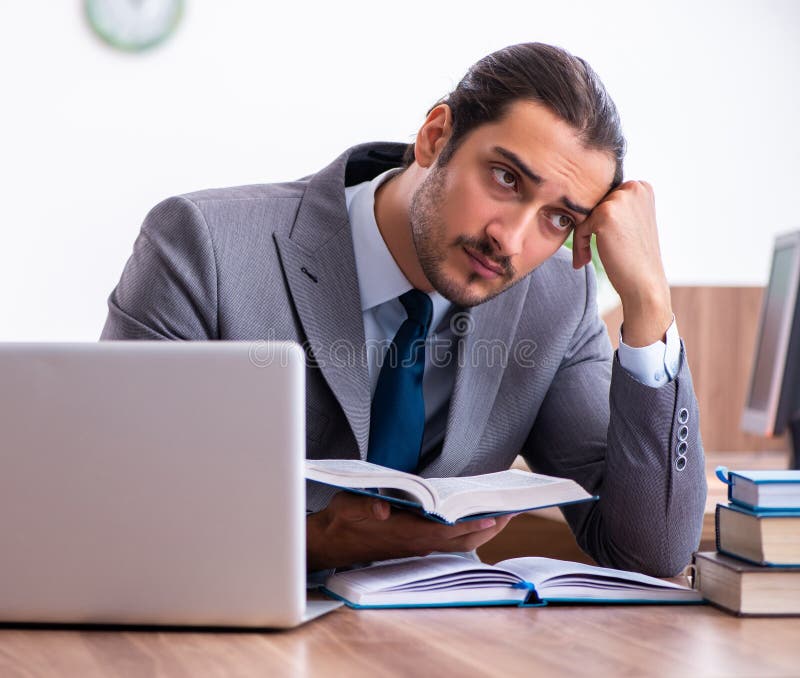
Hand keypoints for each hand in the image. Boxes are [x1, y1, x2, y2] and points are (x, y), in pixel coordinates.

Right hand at [306, 492, 514, 570]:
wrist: (330, 542)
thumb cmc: (341, 519)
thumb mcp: (347, 506)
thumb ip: (364, 506)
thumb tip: (381, 509)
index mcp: (404, 533)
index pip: (445, 531)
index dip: (470, 525)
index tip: (493, 516)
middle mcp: (416, 543)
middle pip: (460, 539)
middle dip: (487, 527)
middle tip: (512, 511)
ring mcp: (417, 546)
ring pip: (458, 543)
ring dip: (482, 532)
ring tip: (503, 515)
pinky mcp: (415, 544)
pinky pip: (450, 543)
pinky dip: (468, 533)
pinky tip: (478, 523)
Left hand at [571, 180, 672, 346]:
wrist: (644, 282)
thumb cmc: (635, 256)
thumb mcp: (633, 221)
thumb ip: (617, 206)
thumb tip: (583, 194)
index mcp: (642, 187)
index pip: (605, 195)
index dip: (598, 218)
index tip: (601, 239)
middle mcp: (634, 188)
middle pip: (594, 202)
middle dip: (589, 226)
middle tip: (590, 250)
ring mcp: (621, 199)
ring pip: (585, 213)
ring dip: (583, 235)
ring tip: (587, 256)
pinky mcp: (606, 213)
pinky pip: (580, 225)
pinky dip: (579, 244)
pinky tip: (586, 260)